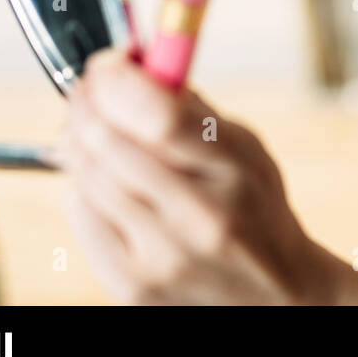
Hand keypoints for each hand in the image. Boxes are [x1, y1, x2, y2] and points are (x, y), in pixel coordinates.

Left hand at [56, 49, 327, 304]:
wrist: (277, 296)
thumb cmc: (257, 212)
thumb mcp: (247, 149)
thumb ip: (192, 109)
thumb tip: (138, 60)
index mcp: (234, 171)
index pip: (158, 115)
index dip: (118, 79)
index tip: (109, 63)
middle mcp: (198, 217)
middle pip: (107, 141)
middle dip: (89, 101)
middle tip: (92, 89)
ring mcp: (161, 257)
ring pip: (85, 174)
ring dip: (80, 140)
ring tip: (97, 132)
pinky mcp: (131, 286)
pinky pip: (79, 213)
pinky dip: (82, 185)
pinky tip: (105, 181)